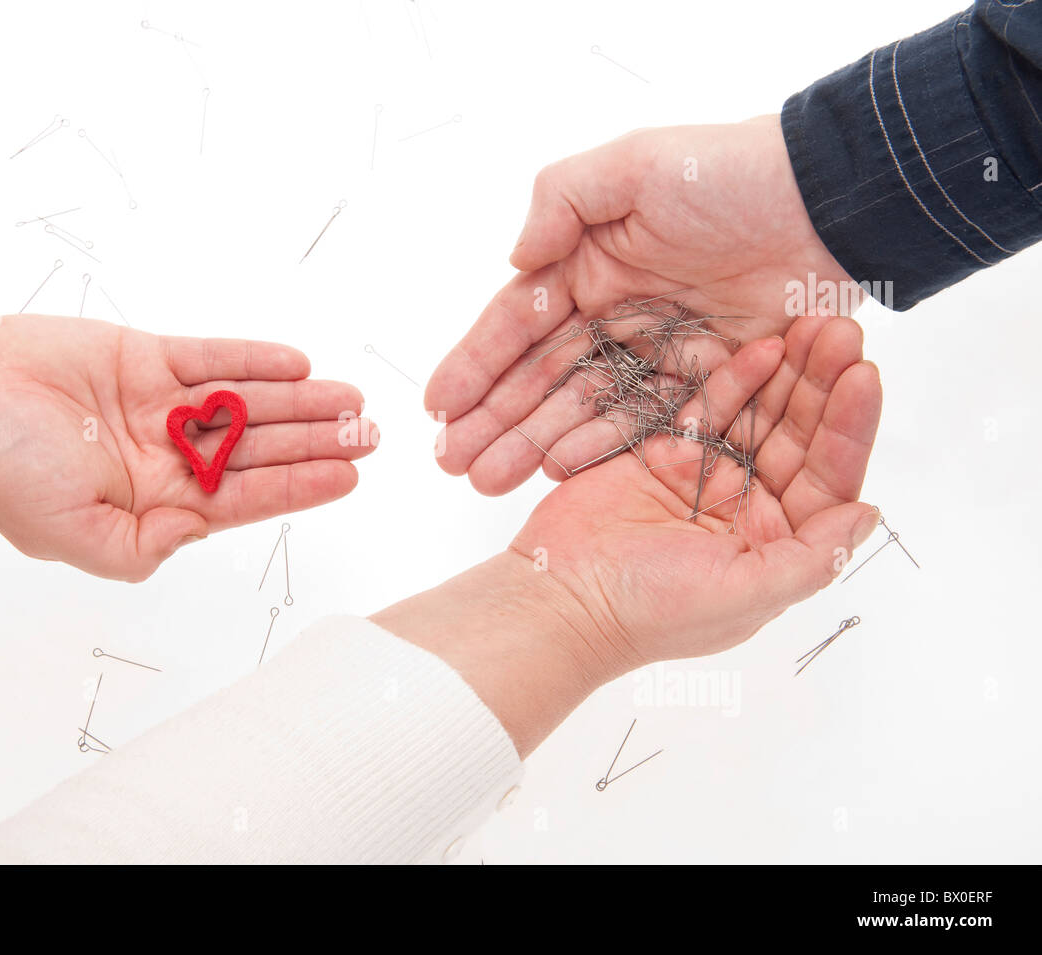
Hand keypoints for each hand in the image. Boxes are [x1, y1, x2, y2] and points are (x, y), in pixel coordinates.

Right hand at [0, 315, 373, 580]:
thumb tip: (202, 529)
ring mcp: (158, 404)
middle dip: (314, 441)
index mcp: (156, 502)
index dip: (300, 486)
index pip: (246, 497)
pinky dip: (252, 359)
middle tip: (369, 433)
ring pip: (245, 401)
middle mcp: (166, 455)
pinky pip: (212, 356)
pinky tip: (298, 363)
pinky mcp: (145, 357)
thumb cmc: (6, 474)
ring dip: (298, 400)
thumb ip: (146, 546)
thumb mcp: (77, 538)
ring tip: (349, 399)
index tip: (349, 478)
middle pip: (258, 447)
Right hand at [375, 317, 879, 755]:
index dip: (849, 428)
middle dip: (821, 385)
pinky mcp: (663, 452)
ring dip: (787, 372)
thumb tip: (868, 513)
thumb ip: (811, 558)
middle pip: (799, 436)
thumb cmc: (653, 611)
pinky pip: (708, 407)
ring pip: (760, 415)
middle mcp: (750, 506)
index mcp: (778, 543)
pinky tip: (760, 347)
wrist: (562, 596)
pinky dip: (734, 378)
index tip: (864, 376)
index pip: (829, 477)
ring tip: (811, 324)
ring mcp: (706, 476)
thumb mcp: (745, 595)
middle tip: (840, 331)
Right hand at [426, 115, 853, 494]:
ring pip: (580, 406)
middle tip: (451, 464)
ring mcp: (652, 349)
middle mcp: (610, 312)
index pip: (517, 323)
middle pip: (539, 376)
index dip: (475, 364)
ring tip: (487, 481)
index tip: (438, 408)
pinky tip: (556, 474)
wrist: (829, 203)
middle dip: (492, 420)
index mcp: (586, 265)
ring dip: (531, 443)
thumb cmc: (728, 176)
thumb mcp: (633, 166)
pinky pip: (640, 420)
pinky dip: (597, 447)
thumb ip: (561, 202)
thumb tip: (515, 258)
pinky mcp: (698, 376)